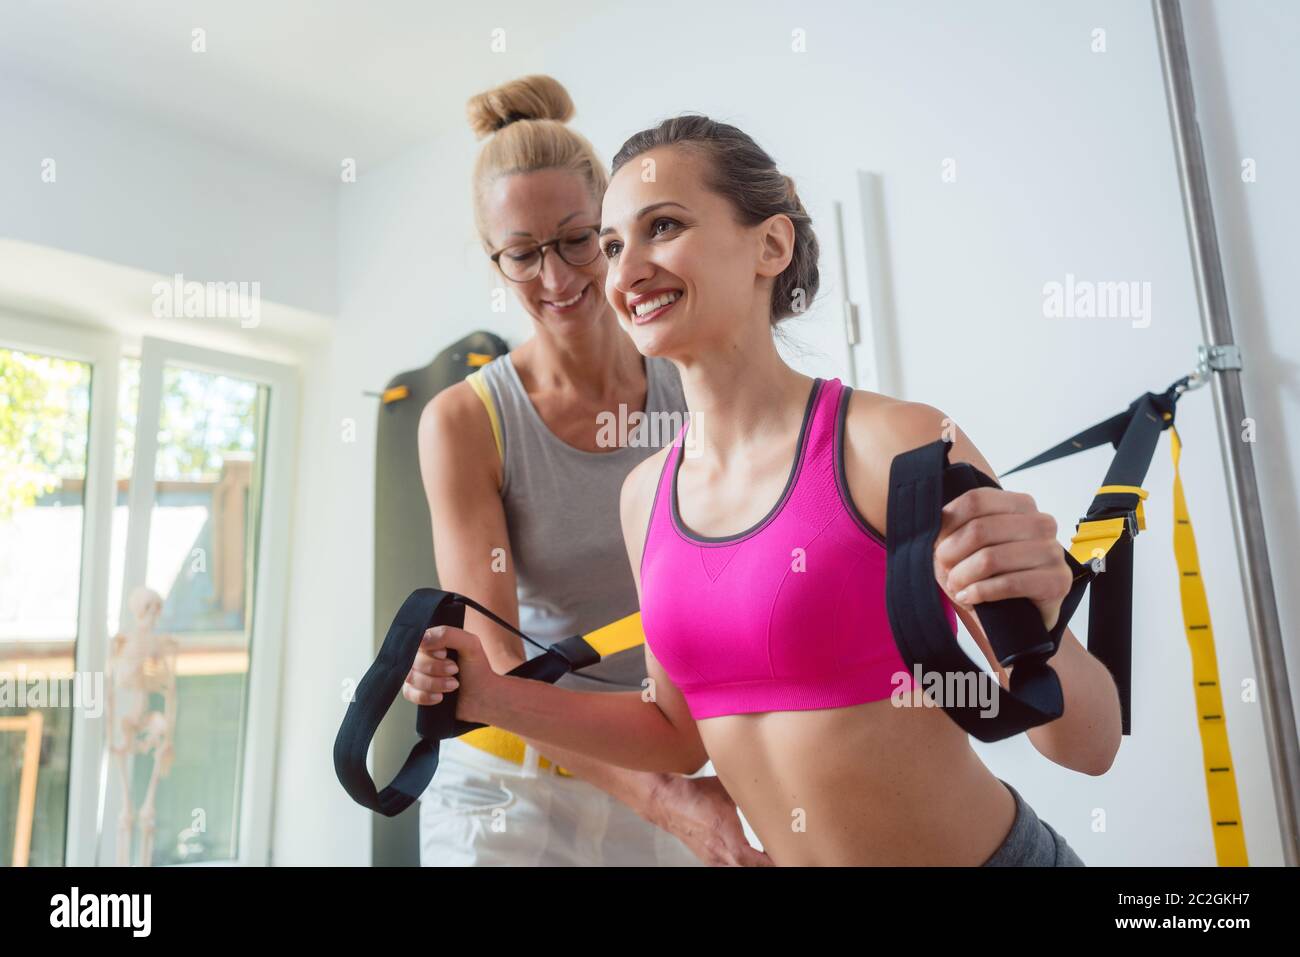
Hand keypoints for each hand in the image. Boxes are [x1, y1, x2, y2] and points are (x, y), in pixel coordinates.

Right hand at [401, 624, 497, 723]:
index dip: (429, 651)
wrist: (483, 697)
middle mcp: (422, 657)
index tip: (445, 655)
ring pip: (410, 677)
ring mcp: (417, 675)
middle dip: (436, 668)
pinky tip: (440, 696)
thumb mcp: (470, 644)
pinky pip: (409, 693)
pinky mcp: (416, 692)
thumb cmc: (476, 669)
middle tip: (455, 670)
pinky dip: (426, 696)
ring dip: (434, 683)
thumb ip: (448, 635)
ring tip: (453, 684)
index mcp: (432, 641)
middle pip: (412, 661)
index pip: (417, 642)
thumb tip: (423, 639)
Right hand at [643, 774, 773, 866]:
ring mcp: (714, 861)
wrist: (669, 802)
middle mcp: (721, 856)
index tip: (789, 855)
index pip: (758, 863)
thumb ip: (750, 794)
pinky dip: (745, 864)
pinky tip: (753, 857)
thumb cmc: (695, 796)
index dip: (776, 862)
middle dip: (769, 865)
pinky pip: (731, 868)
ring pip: (741, 871)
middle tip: (786, 857)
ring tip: (771, 857)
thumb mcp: (729, 791)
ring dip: (757, 865)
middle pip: (751, 870)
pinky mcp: (709, 859)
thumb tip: (769, 786)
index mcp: (729, 840)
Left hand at [933, 487, 1072, 631]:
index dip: (948, 523)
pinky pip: (1009, 584)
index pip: (976, 501)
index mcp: (1021, 504)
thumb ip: (958, 526)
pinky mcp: (1057, 581)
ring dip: (963, 576)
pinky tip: (969, 598)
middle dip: (952, 554)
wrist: (1022, 612)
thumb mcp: (973, 544)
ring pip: (991, 558)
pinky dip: (980, 592)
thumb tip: (932, 522)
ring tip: (955, 587)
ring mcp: (1053, 552)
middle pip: (980, 530)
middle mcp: (1041, 523)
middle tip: (945, 570)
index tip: (936, 543)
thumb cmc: (993, 573)